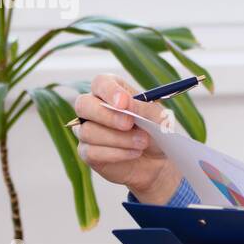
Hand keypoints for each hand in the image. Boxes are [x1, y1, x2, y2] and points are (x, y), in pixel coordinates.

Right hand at [73, 73, 182, 203]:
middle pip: (83, 105)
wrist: (159, 161)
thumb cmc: (157, 132)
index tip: (123, 103)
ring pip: (88, 131)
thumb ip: (142, 109)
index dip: (109, 91)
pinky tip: (135, 153)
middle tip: (128, 124)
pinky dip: (116, 153)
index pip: (101, 83)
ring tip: (142, 142)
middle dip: (106, 115)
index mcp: (111, 91)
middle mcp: (94, 108)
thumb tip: (125, 105)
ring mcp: (88, 130)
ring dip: (119, 139)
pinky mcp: (87, 153)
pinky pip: (91, 152)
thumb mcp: (158, 118)